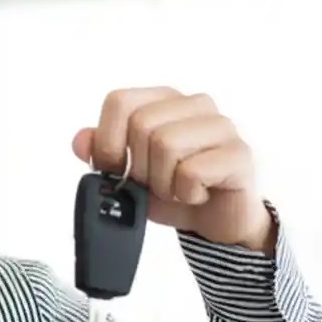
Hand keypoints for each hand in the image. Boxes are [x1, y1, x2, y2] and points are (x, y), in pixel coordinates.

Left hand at [71, 87, 276, 254]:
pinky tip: (197, 194)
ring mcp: (221, 125)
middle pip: (141, 124)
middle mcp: (194, 104)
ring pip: (167, 144)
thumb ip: (101, 153)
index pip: (119, 101)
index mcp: (163, 100)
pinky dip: (186, 193)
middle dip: (139, 166)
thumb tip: (82, 140)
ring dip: (163, 182)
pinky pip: (193, 171)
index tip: (116, 168)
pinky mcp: (239, 153)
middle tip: (155, 182)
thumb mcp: (125, 173)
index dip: (108, 141)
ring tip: (177, 188)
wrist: (213, 220)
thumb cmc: (170, 189)